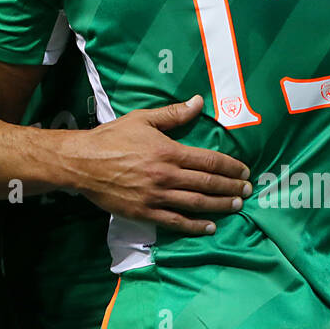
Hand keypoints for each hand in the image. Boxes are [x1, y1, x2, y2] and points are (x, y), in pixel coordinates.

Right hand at [63, 95, 252, 234]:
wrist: (82, 163)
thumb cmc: (111, 138)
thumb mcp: (142, 119)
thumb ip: (173, 114)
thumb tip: (199, 102)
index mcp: (168, 152)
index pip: (208, 161)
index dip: (230, 167)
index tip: (244, 170)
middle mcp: (167, 176)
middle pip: (207, 183)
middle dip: (231, 187)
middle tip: (247, 190)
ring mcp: (156, 197)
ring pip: (196, 203)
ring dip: (220, 205)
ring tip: (236, 206)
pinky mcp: (145, 212)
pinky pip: (175, 222)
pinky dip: (195, 226)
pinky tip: (209, 226)